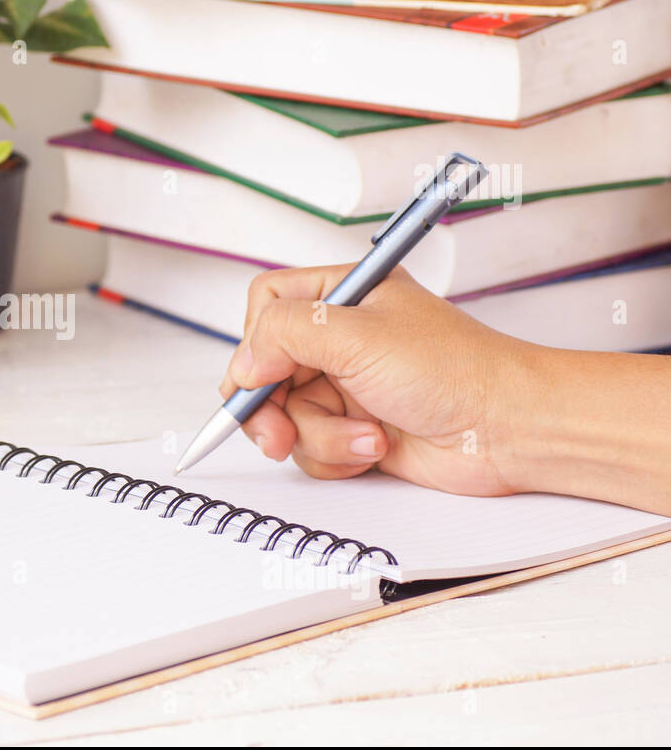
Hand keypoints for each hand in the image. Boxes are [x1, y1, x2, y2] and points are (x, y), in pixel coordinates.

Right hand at [221, 265, 535, 495]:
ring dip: (318, 436)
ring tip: (363, 436)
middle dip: (270, 409)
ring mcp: (345, 386)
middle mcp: (339, 338)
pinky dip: (337, 455)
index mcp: (343, 294)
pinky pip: (311, 448)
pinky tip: (376, 447)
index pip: (266, 304)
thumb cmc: (456, 370)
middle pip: (264, 370)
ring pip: (286, 417)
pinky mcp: (354, 428)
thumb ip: (284, 333)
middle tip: (276, 436)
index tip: (256, 377)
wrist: (508, 431)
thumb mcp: (357, 335)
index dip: (253, 343)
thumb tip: (241, 362)